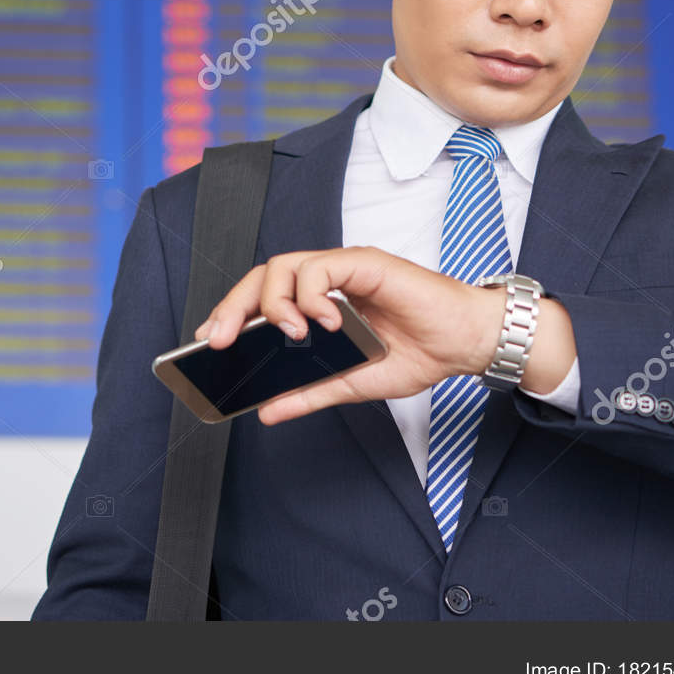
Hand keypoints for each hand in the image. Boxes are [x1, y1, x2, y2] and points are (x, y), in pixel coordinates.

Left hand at [191, 246, 503, 424]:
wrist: (465, 344)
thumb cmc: (419, 353)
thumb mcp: (352, 384)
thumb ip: (310, 392)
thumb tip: (267, 410)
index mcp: (319, 304)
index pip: (262, 298)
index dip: (231, 314)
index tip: (208, 341)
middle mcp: (327, 280)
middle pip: (262, 276)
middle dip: (234, 305)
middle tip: (219, 339)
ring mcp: (344, 268)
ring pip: (284, 266)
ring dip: (276, 301)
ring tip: (290, 332)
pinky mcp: (365, 263)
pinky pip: (321, 267)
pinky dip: (314, 295)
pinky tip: (326, 321)